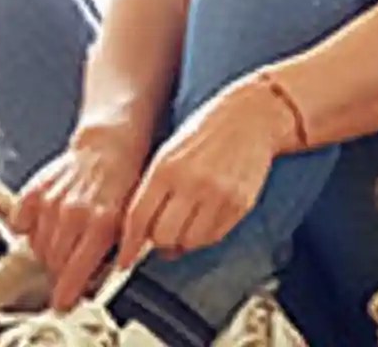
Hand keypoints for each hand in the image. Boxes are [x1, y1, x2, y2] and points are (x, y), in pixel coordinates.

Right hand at [13, 123, 147, 309]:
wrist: (108, 147)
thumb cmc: (121, 185)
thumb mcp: (130, 222)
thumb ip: (116, 253)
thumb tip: (99, 283)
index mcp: (100, 223)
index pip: (75, 271)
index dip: (67, 294)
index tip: (62, 305)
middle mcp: (73, 214)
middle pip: (54, 264)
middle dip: (60, 272)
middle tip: (70, 267)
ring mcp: (50, 202)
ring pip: (37, 248)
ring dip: (48, 253)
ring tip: (63, 243)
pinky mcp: (34, 191)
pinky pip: (19, 224)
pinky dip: (29, 230)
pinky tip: (45, 225)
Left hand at [117, 73, 296, 267]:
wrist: (252, 116)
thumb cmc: (207, 130)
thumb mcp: (169, 151)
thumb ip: (152, 187)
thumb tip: (138, 227)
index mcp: (166, 167)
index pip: (138, 218)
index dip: (128, 245)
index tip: (124, 260)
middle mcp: (191, 183)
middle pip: (162, 236)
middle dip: (156, 243)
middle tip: (158, 237)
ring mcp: (218, 196)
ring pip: (189, 242)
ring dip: (181, 243)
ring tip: (182, 230)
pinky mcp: (240, 205)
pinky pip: (214, 237)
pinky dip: (203, 237)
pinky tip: (202, 223)